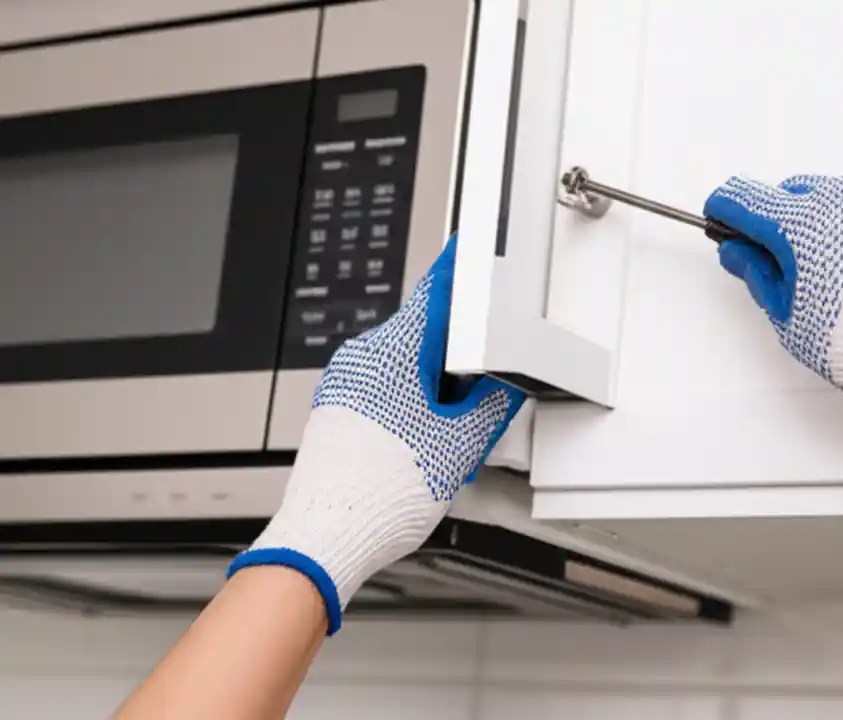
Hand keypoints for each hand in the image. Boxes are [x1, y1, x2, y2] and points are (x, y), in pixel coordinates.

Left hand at [228, 237, 524, 634]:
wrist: (326, 540)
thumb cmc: (375, 495)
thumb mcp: (460, 443)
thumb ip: (491, 403)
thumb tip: (505, 386)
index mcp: (389, 352)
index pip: (434, 295)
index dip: (462, 277)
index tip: (471, 256)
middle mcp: (360, 362)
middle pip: (424, 336)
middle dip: (461, 356)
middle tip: (488, 381)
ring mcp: (345, 389)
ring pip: (407, 369)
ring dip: (437, 387)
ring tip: (456, 427)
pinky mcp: (341, 415)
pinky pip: (388, 393)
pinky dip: (415, 405)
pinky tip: (430, 441)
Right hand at [705, 173, 842, 460]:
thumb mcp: (795, 322)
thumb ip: (761, 280)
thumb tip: (741, 254)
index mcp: (797, 223)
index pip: (744, 199)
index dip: (726, 212)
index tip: (722, 221)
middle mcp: (840, 196)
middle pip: (792, 192)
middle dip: (780, 221)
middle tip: (788, 267)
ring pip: (839, 196)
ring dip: (828, 222)